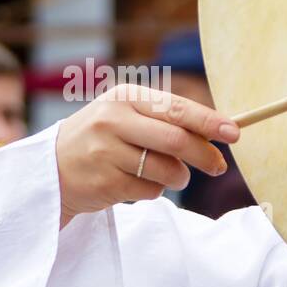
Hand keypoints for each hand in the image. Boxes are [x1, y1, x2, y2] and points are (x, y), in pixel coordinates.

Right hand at [55, 84, 241, 228]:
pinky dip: (154, 190)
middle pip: (175, 140)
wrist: (51, 168)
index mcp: (124, 96)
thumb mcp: (127, 116)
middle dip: (204, 155)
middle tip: (219, 166)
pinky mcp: (104, 182)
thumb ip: (166, 120)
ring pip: (166, 169)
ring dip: (178, 178)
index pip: (175, 108)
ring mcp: (105, 152)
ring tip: (168, 175)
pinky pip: (150, 190)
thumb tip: (218, 132)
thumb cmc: (102, 138)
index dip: (209, 121)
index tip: (235, 132)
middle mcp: (112, 120)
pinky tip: (135, 182)